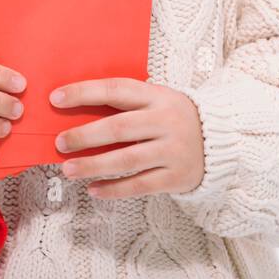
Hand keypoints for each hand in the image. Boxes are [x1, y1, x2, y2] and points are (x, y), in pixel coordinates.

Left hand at [50, 78, 203, 198]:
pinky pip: (139, 185)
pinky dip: (114, 189)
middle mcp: (166, 121)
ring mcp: (172, 150)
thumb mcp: (159, 100)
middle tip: (60, 142)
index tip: (56, 98)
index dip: (85, 93)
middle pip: (118, 128)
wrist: (221, 141)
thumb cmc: (176, 118)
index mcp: (158, 96)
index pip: (116, 89)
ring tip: (68, 169)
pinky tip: (94, 189)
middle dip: (85, 135)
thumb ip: (127, 103)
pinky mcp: (176, 176)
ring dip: (93, 165)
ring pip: (126, 160)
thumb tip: (77, 111)